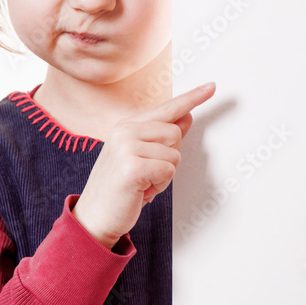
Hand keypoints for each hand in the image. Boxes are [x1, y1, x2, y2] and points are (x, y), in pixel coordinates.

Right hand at [72, 82, 214, 249]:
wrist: (93, 218)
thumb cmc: (119, 188)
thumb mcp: (141, 157)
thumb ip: (163, 137)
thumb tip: (187, 117)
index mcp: (126, 126)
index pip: (166, 108)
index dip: (192, 98)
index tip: (211, 87)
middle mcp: (125, 131)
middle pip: (176, 133)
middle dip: (169, 158)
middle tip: (147, 174)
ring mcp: (126, 146)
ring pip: (174, 154)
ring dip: (164, 175)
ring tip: (142, 183)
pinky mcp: (132, 166)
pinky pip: (168, 170)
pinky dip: (159, 185)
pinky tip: (141, 190)